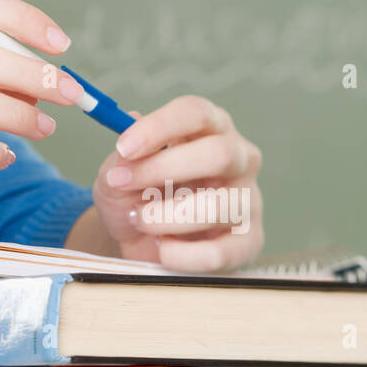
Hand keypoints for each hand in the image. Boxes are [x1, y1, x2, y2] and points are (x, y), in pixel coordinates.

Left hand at [90, 96, 263, 271]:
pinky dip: (182, 254)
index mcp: (207, 128)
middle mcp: (237, 158)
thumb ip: (123, 154)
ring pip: (218, 206)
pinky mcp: (249, 241)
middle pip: (219, 153)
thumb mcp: (118, 173)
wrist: (139, 243)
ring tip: (139, 220)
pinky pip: (222, 252)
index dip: (160, 127)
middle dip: (164, 169)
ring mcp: (248, 200)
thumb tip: (132, 123)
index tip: (124, 147)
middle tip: (123, 183)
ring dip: (167, 216)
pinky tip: (163, 248)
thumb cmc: (135, 196)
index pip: (196, 113)